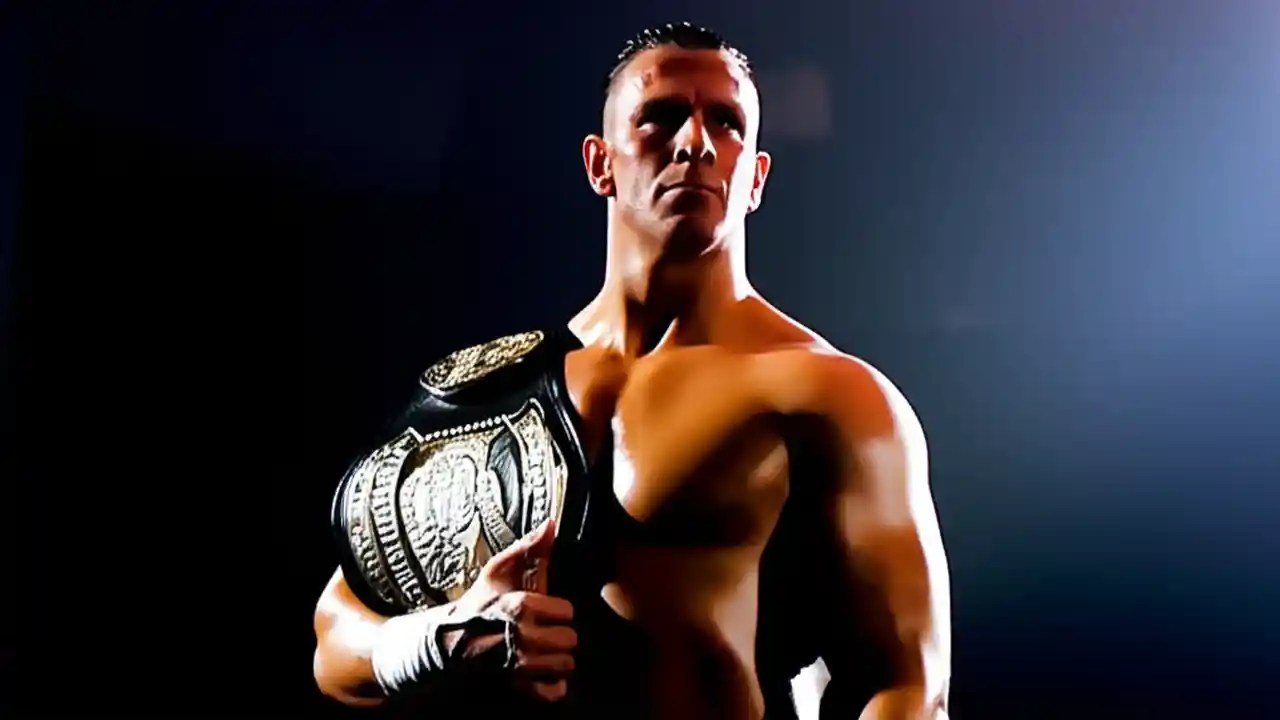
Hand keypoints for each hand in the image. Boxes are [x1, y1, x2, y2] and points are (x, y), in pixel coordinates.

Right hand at [446, 518, 576, 701]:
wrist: (446, 645)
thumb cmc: (476, 607)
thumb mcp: (497, 573)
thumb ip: (528, 549)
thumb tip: (551, 524)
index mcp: (519, 606)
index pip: (567, 611)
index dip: (559, 611)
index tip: (547, 611)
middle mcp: (520, 637)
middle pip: (570, 640)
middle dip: (561, 637)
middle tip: (547, 633)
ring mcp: (518, 666)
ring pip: (565, 665)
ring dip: (558, 660)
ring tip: (544, 652)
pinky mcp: (515, 689)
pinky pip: (553, 692)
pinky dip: (552, 686)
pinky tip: (543, 674)